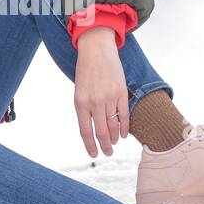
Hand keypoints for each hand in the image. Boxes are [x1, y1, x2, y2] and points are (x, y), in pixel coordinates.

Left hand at [73, 26, 128, 157]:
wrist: (96, 49)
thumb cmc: (86, 71)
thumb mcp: (79, 92)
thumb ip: (85, 110)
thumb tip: (93, 130)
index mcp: (80, 103)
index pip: (86, 132)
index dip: (90, 146)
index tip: (94, 154)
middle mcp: (94, 102)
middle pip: (101, 132)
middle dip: (105, 146)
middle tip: (108, 153)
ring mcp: (109, 98)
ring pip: (113, 126)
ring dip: (114, 138)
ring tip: (114, 143)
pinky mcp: (121, 93)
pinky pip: (124, 115)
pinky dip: (124, 127)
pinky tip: (124, 135)